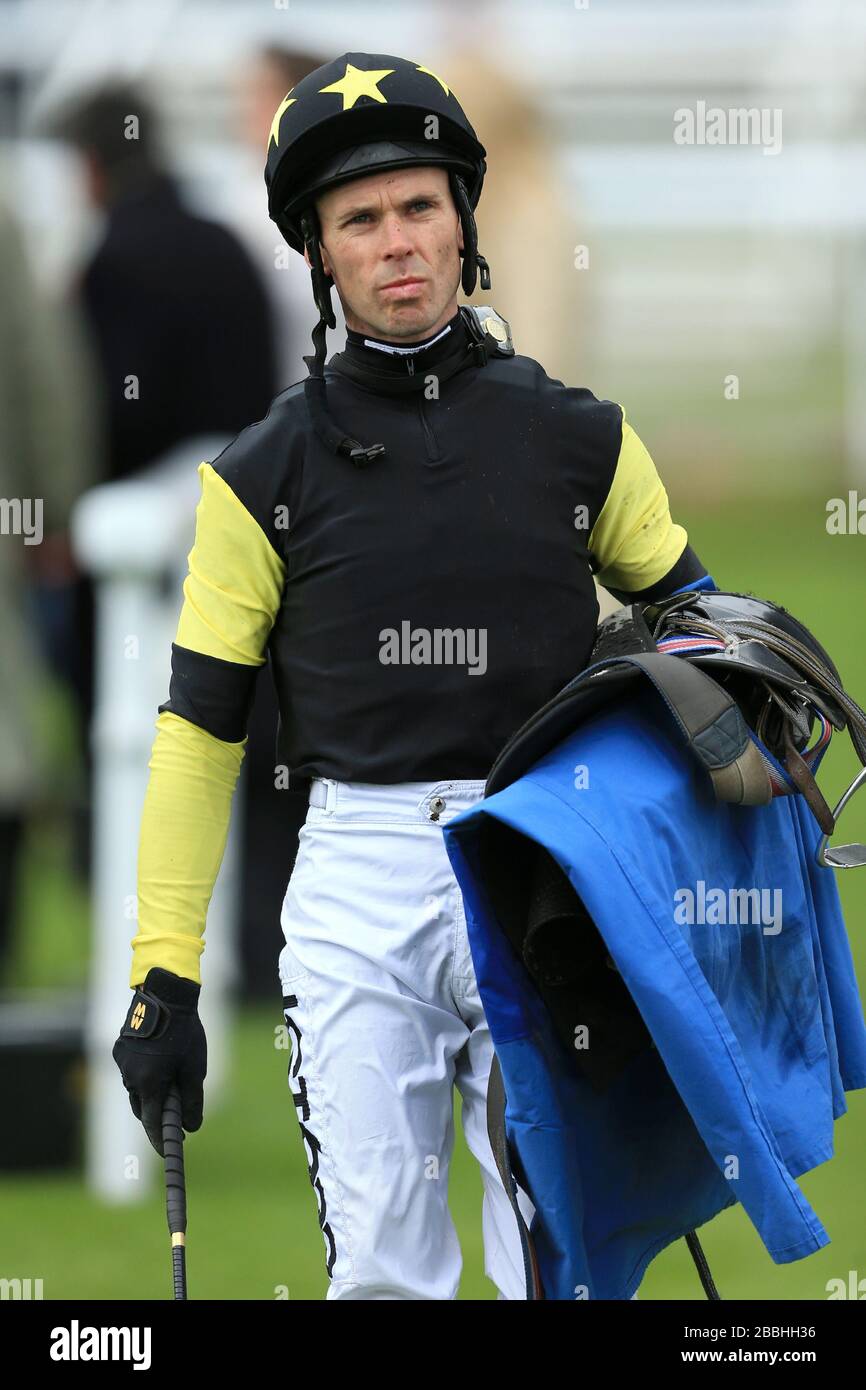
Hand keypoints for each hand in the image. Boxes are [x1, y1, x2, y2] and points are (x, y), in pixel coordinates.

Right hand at [112, 968, 206, 1156]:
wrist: (165, 994)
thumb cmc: (184, 1031)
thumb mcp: (195, 1068)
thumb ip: (192, 1100)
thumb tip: (192, 1127)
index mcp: (148, 1082)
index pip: (152, 1122)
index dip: (161, 1139)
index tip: (170, 1151)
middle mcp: (129, 1075)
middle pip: (142, 1107)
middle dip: (157, 1116)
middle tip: (175, 1120)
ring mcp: (121, 1061)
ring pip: (136, 1088)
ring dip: (150, 1093)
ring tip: (170, 1087)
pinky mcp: (119, 1048)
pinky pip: (131, 1070)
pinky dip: (144, 1075)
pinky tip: (159, 1065)